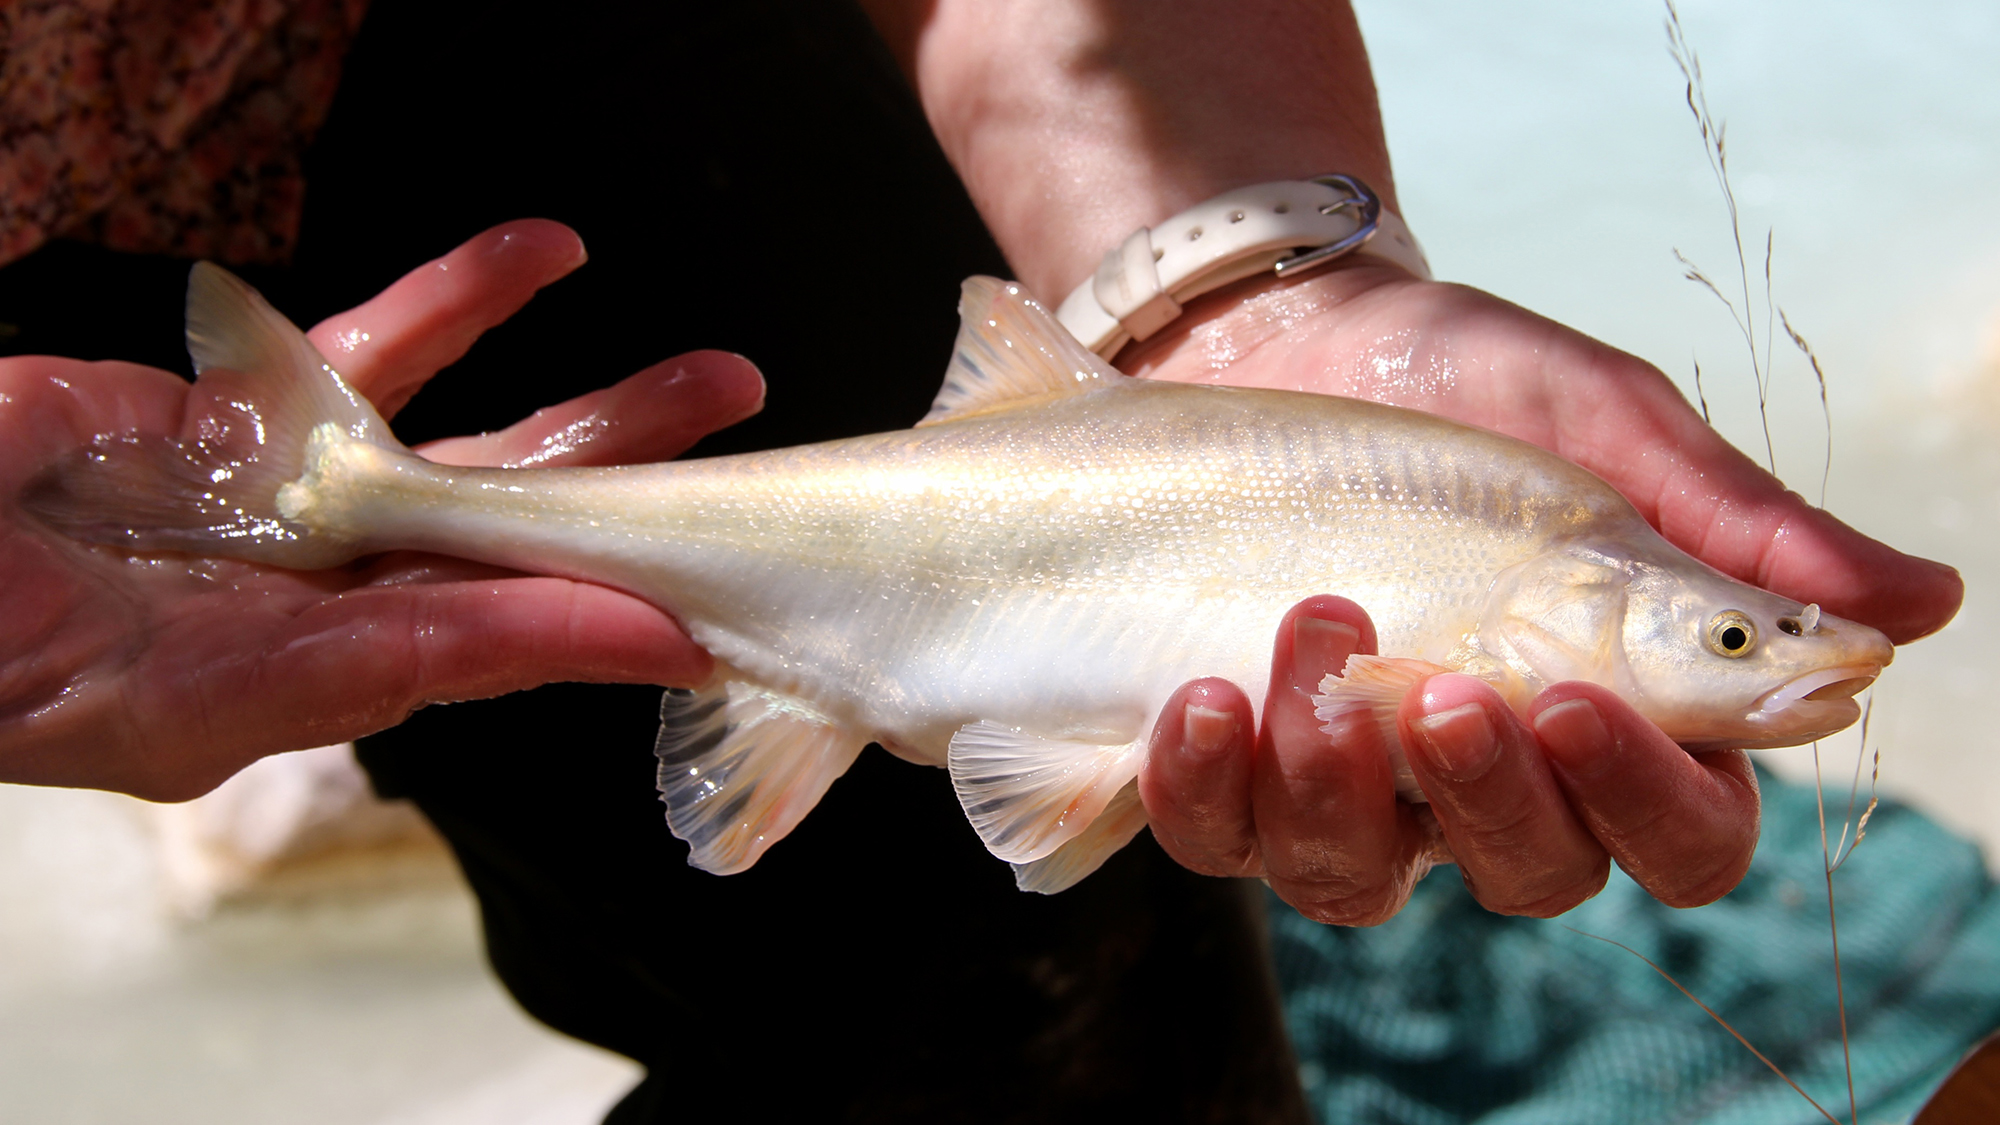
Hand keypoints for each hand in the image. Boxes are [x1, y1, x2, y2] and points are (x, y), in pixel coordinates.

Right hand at [0, 220, 763, 799]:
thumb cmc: (15, 665)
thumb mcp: (217, 694)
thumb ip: (413, 660)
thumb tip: (588, 638)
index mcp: (336, 674)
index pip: (514, 641)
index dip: (622, 616)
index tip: (730, 600)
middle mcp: (337, 587)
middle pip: (527, 538)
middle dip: (643, 501)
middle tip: (758, 467)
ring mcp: (302, 494)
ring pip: (480, 439)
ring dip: (595, 404)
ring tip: (715, 374)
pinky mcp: (248, 408)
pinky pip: (376, 343)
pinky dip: (463, 296)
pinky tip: (544, 252)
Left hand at [1132, 264, 1957, 920]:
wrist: (1288, 333)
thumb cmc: (1463, 387)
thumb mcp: (1603, 427)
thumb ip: (1733, 523)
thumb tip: (1921, 607)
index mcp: (1614, 716)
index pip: (1683, 832)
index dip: (1649, 795)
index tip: (1585, 693)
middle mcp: (1490, 780)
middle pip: (1534, 876)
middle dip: (1493, 797)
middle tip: (1454, 686)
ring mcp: (1355, 786)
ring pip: (1360, 876)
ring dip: (1335, 785)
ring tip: (1313, 643)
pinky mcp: (1233, 767)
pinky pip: (1219, 837)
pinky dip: (1207, 784)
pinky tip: (1206, 695)